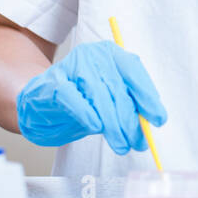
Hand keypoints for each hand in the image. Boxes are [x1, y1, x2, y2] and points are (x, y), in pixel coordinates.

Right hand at [16, 41, 165, 154]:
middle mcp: (93, 54)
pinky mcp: (53, 82)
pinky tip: (96, 127)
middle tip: (138, 141)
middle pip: (118, 89)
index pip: (134, 72)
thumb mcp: (110, 99)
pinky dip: (87, 114)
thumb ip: (129, 106)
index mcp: (111, 53)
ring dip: (112, 124)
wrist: (39, 100)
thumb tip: (149, 125)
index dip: (148, 97)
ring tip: (121, 144)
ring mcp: (71, 65)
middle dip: (130, 120)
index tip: (158, 119)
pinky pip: (74, 99)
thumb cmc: (80, 99)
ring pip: (99, 96)